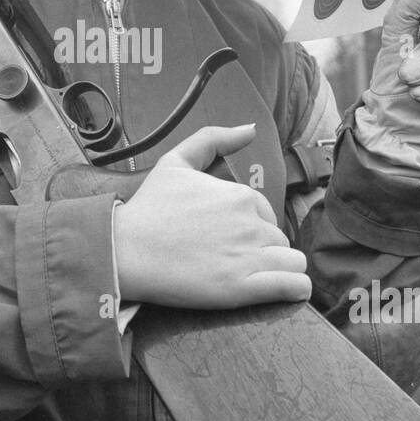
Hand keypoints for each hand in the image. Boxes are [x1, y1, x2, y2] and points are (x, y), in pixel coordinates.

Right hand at [114, 124, 311, 308]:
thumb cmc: (149, 208)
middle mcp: (251, 223)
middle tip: (230, 259)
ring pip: (291, 262)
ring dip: (279, 269)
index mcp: (241, 195)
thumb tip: (249, 129)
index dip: (250, 227)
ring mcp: (249, 256)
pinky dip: (295, 289)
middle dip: (262, 249)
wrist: (124, 251)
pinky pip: (294, 286)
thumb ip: (214, 140)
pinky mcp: (243, 288)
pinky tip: (286, 291)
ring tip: (253, 277)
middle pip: (278, 239)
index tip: (225, 238)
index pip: (267, 214)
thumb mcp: (176, 161)